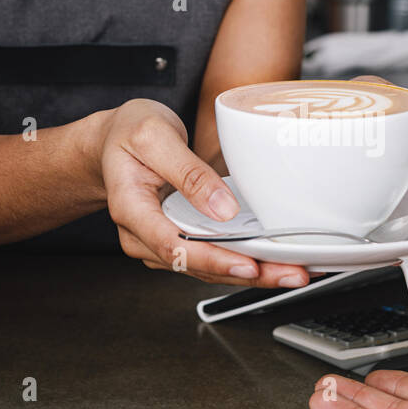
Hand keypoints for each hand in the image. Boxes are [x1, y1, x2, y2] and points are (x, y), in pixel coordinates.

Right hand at [99, 99, 309, 288]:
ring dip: (252, 274)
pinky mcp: (178, 239)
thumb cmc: (129, 133)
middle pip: (198, 267)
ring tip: (293, 272)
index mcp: (131, 210)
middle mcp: (143, 235)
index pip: (174, 246)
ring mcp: (160, 241)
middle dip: (248, 275)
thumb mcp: (155, 136)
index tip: (249, 265)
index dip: (214, 260)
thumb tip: (222, 208)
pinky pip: (212, 256)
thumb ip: (188, 173)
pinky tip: (274, 261)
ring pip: (208, 268)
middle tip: (291, 275)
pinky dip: (244, 260)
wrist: (114, 140)